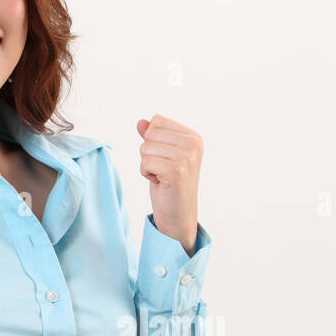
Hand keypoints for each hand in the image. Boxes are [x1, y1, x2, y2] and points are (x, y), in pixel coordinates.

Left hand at [135, 114, 202, 255]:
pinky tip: (160, 183)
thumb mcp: (160, 156)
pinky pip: (144, 162)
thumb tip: (141, 122)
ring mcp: (187, 157)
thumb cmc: (168, 184)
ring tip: (162, 177)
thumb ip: (153, 137)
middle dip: (148, 153)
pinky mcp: (176, 170)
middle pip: (149, 134)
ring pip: (145, 148)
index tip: (165, 158)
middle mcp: (194, 144)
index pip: (157, 121)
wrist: (178, 215)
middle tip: (162, 170)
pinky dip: (146, 174)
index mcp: (193, 137)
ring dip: (147, 165)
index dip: (152, 140)